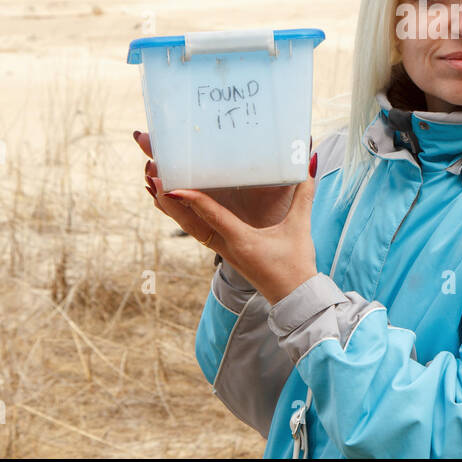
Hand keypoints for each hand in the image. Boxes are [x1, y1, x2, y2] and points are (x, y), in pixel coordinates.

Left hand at [134, 129, 318, 304]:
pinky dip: (185, 217)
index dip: (192, 199)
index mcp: (241, 240)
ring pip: (190, 227)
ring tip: (154, 188)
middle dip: (169, 201)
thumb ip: (303, 195)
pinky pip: (199, 232)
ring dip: (173, 209)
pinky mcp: (226, 252)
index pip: (211, 216)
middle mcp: (226, 247)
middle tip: (152, 178)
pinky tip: (177, 206)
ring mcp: (224, 251)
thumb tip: (309, 164)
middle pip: (189, 222)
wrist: (294, 297)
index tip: (173, 185)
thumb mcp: (300, 227)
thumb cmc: (296, 264)